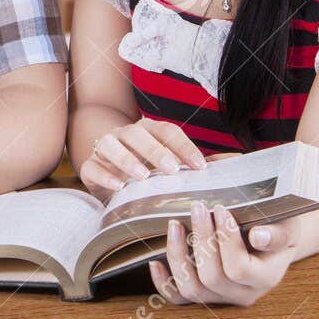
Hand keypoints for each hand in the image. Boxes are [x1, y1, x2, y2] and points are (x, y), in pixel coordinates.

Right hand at [79, 118, 207, 196]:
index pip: (167, 131)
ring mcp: (104, 149)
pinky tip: (119, 187)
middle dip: (155, 150)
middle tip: (171, 169)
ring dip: (127, 158)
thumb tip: (228, 163)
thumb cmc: (146, 172)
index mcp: (148, 131)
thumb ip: (193, 164)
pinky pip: (92, 167)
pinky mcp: (89, 167)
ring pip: (110, 144)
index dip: (183, 146)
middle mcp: (124, 135)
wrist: (111, 179)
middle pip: (137, 133)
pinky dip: (105, 176)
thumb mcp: (169, 167)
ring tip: (143, 176)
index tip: (200, 167)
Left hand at [149, 202, 297, 306]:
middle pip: (213, 277)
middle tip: (198, 207)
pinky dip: (164, 282)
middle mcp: (244, 294)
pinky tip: (155, 262)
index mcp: (267, 278)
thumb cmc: (279, 227)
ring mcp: (222, 298)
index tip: (220, 208)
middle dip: (201, 239)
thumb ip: (277, 232)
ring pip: (192, 289)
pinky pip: (178, 298)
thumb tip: (259, 236)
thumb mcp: (287, 225)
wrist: (272, 239)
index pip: (240, 268)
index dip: (226, 239)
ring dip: (178, 255)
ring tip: (174, 224)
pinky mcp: (204, 295)